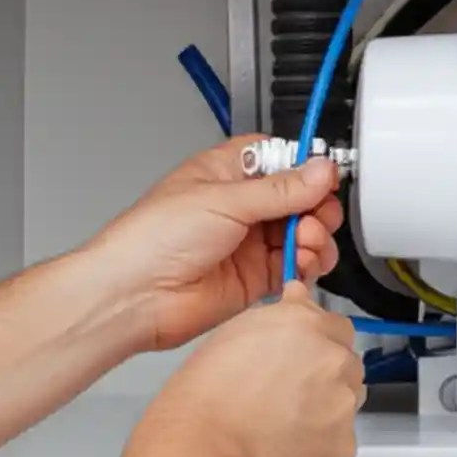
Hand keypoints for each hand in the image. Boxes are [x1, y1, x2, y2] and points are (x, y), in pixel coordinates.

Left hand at [87, 136, 342, 350]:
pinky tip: (302, 262)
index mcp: (227, 173)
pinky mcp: (256, 277)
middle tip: (316, 216)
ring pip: (303, 233)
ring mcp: (249, 242)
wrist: (132, 297)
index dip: (307, 167)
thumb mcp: (223, 200)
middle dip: (317, 206)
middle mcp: (241, 206)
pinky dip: (309, 264)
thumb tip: (321, 170)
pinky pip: (297, 265)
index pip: (281, 160)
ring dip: (316, 236)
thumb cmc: (152, 238)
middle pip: (300, 198)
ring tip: (307, 242)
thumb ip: (280, 189)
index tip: (324, 177)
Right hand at [134, 282, 362, 456]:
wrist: (206, 447)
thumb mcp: (236, 331)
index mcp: (309, 324)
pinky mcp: (345, 444)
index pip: (338, 327)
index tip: (301, 357)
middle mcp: (335, 358)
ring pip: (347, 400)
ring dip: (327, 407)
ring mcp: (344, 403)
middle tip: (287, 393)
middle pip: (346, 363)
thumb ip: (282, 312)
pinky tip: (289, 446)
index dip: (319, 342)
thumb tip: (299, 295)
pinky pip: (341, 439)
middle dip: (325, 375)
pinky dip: (322, 443)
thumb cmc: (209, 391)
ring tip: (285, 422)